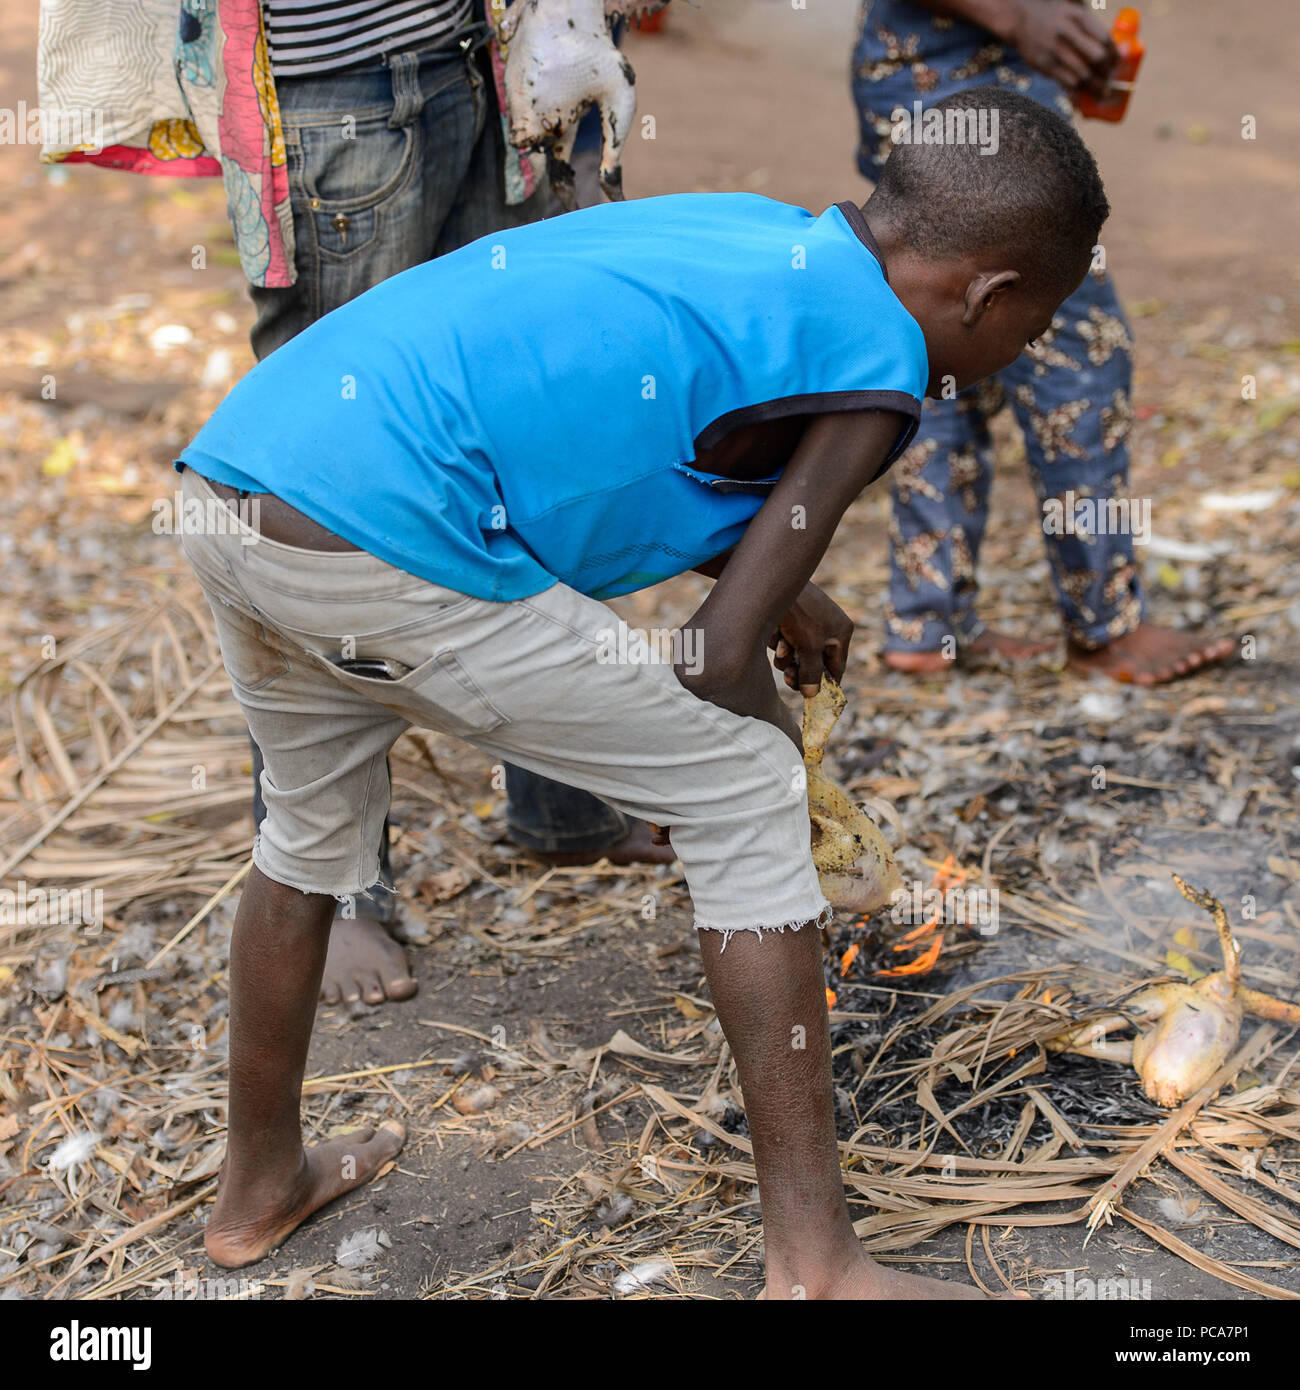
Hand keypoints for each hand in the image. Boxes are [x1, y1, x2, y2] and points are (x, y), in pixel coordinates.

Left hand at [768, 582, 853, 696]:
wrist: (772, 584)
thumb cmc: (798, 614)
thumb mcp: (809, 648)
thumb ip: (812, 673)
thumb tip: (812, 694)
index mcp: (841, 632)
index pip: (836, 668)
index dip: (824, 685)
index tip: (812, 698)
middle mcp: (827, 627)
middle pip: (813, 664)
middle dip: (799, 670)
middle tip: (788, 677)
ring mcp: (807, 623)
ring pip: (795, 655)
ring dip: (786, 656)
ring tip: (781, 646)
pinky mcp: (789, 619)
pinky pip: (784, 642)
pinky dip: (778, 641)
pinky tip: (774, 632)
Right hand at [1003, 0, 1117, 96]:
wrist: (1021, 19)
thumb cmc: (1053, 18)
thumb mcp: (1073, 14)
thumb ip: (1091, 29)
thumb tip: (1113, 51)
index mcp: (1079, 17)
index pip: (1104, 38)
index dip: (1114, 54)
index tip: (1118, 64)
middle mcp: (1068, 32)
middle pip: (1097, 57)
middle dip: (1106, 72)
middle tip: (1110, 81)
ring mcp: (1056, 50)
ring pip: (1083, 74)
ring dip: (1094, 87)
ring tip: (1101, 93)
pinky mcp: (1045, 65)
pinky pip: (1066, 83)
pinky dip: (1076, 94)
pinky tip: (1081, 99)